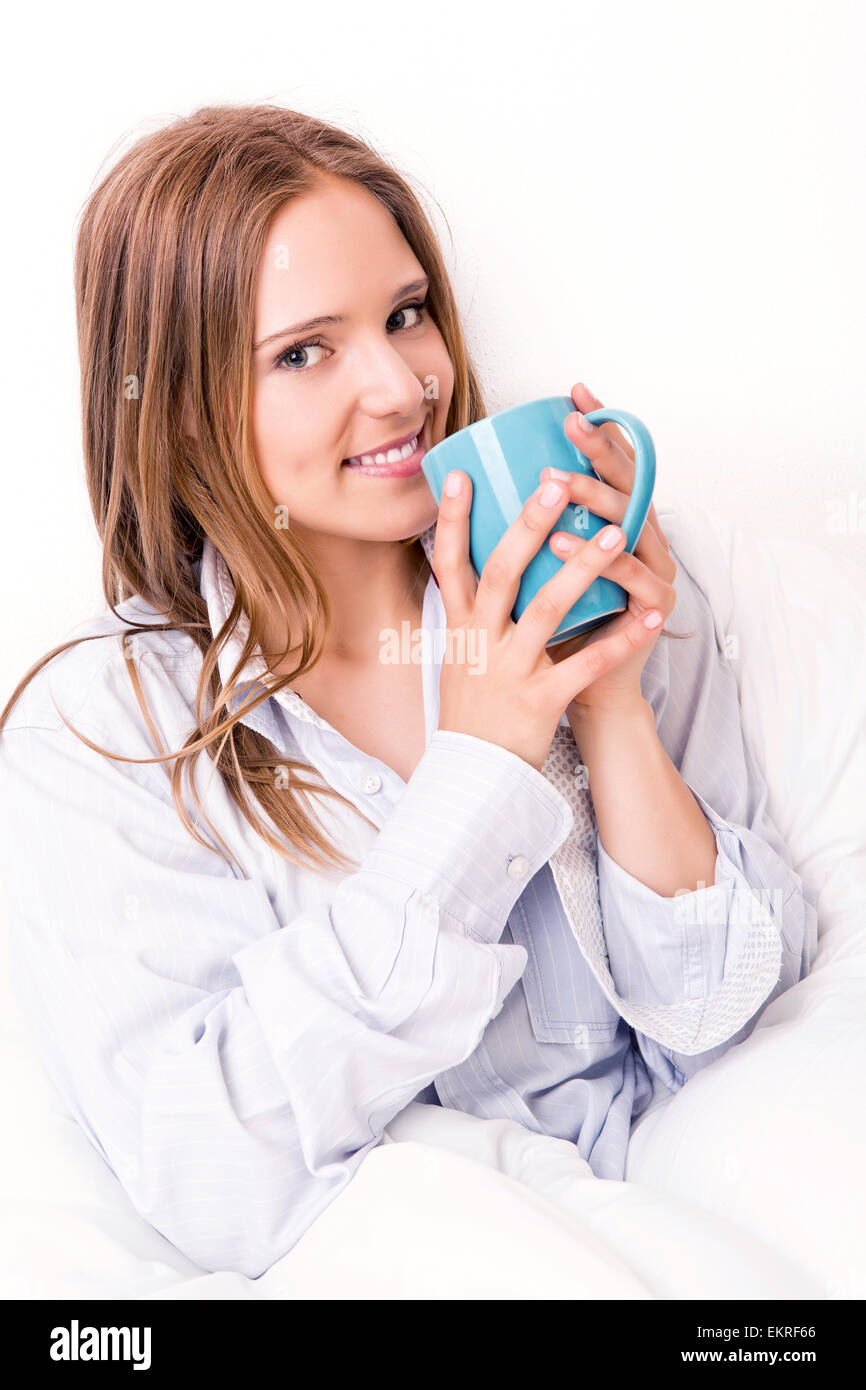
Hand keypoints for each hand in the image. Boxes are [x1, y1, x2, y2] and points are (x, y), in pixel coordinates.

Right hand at [432, 443, 669, 773]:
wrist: (472, 777)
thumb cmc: (473, 709)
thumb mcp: (459, 654)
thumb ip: (472, 610)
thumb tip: (479, 558)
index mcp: (459, 627)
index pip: (449, 563)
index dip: (452, 519)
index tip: (460, 473)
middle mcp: (481, 642)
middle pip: (502, 571)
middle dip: (530, 525)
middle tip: (557, 483)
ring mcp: (510, 670)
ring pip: (547, 610)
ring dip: (585, 568)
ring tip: (617, 532)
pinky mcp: (540, 702)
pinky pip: (586, 666)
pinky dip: (622, 640)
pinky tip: (652, 615)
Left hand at [543, 382, 676, 718]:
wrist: (588, 697)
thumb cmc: (557, 632)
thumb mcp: (538, 572)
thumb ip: (527, 531)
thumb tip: (473, 480)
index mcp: (620, 526)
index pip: (613, 466)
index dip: (599, 429)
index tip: (573, 392)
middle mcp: (646, 543)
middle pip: (628, 485)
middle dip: (599, 452)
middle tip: (572, 424)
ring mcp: (656, 575)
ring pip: (633, 527)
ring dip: (598, 501)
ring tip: (559, 483)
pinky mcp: (655, 612)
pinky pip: (633, 582)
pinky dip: (606, 563)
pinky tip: (573, 545)